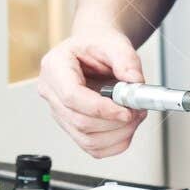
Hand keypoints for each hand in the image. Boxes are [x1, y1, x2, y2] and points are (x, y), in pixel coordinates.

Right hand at [37, 26, 146, 157]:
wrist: (94, 50)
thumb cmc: (97, 45)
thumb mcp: (114, 42)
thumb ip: (126, 59)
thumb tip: (134, 81)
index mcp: (55, 67)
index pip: (71, 96)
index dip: (100, 108)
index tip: (126, 110)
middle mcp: (52, 92)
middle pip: (79, 121)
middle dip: (115, 122)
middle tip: (137, 111)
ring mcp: (59, 113)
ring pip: (87, 139)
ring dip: (118, 134)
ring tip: (135, 116)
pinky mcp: (71, 127)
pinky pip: (92, 147)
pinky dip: (115, 143)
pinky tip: (126, 127)